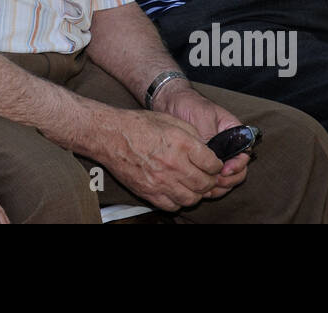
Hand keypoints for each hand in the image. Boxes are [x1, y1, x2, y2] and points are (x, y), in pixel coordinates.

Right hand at [97, 107, 224, 211]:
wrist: (110, 135)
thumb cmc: (138, 125)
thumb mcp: (170, 120)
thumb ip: (192, 134)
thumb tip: (206, 150)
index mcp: (181, 144)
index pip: (212, 164)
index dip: (217, 165)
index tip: (213, 164)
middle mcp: (173, 164)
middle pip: (204, 183)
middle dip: (210, 181)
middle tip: (206, 176)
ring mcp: (161, 181)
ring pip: (191, 199)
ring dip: (196, 193)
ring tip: (192, 185)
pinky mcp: (149, 192)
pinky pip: (173, 206)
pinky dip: (179, 201)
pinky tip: (176, 191)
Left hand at [155, 84, 248, 196]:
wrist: (169, 103)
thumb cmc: (188, 104)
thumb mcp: (202, 118)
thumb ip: (211, 138)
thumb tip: (213, 159)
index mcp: (233, 132)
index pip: (245, 153)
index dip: (238, 165)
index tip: (224, 169)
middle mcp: (227, 146)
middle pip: (238, 170)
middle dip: (229, 179)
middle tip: (215, 180)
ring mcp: (216, 156)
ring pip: (226, 178)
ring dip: (219, 186)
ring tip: (207, 186)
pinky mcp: (202, 162)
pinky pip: (211, 178)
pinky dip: (208, 185)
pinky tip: (200, 187)